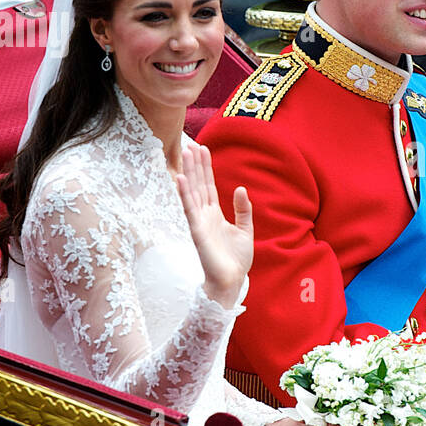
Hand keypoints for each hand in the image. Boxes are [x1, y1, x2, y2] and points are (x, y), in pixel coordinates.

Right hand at [176, 142, 252, 305]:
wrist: (232, 281)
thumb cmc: (236, 259)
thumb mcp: (246, 230)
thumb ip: (243, 210)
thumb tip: (240, 188)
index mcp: (215, 214)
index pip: (209, 185)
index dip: (206, 167)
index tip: (203, 148)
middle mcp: (205, 215)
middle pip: (199, 184)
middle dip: (196, 165)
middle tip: (192, 143)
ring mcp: (199, 222)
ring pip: (192, 192)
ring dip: (189, 173)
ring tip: (186, 154)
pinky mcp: (196, 231)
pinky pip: (189, 209)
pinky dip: (184, 194)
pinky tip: (179, 179)